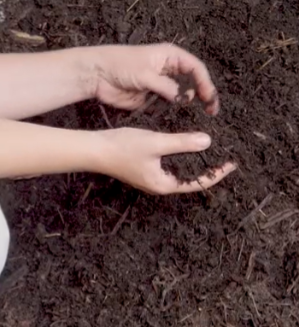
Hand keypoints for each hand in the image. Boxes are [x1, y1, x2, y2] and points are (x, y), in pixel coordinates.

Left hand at [86, 43, 219, 114]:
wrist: (97, 74)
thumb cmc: (120, 65)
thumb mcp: (146, 74)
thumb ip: (167, 87)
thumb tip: (186, 99)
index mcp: (170, 56)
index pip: (196, 68)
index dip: (205, 83)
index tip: (209, 98)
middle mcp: (169, 70)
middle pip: (193, 82)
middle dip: (202, 96)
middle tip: (211, 112)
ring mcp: (161, 84)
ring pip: (182, 96)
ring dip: (189, 106)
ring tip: (199, 118)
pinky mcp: (152, 97)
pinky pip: (168, 106)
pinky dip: (174, 113)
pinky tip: (180, 120)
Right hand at [95, 127, 235, 194]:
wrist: (93, 149)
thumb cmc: (122, 147)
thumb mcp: (155, 142)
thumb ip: (182, 142)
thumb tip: (207, 141)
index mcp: (164, 184)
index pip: (199, 182)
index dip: (217, 173)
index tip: (232, 163)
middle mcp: (159, 184)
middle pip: (191, 178)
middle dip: (208, 166)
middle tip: (225, 154)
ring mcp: (151, 177)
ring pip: (180, 170)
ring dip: (194, 160)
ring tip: (209, 148)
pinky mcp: (144, 168)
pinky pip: (170, 164)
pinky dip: (181, 155)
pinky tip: (183, 143)